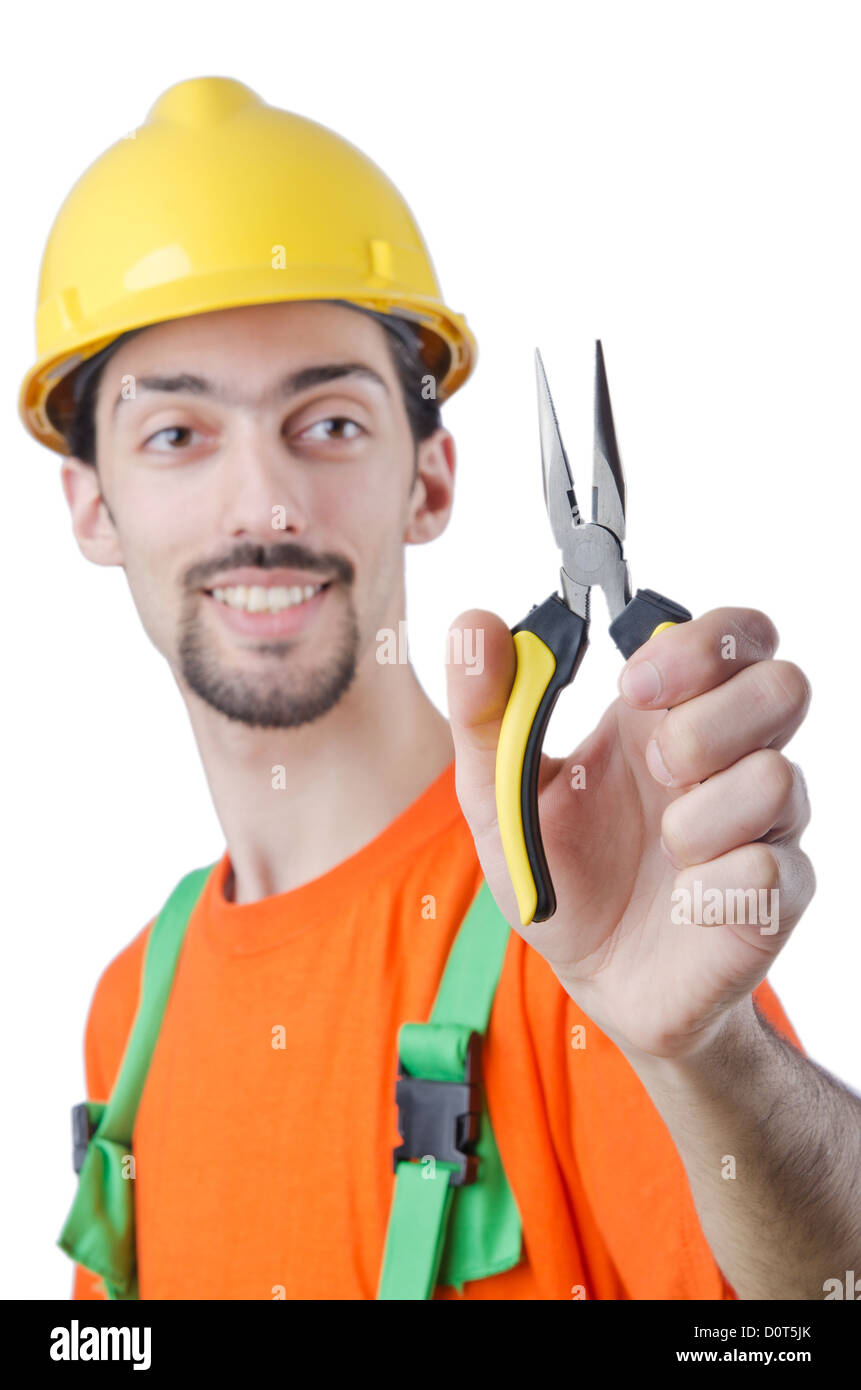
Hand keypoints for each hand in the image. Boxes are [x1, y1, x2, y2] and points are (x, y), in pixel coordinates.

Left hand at [445, 606, 814, 1061]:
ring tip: (662, 845)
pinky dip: (711, 887)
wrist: (594, 981)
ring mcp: (762, 825)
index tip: (632, 685)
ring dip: (699, 816)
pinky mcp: (776, 894)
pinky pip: (771, 869)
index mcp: (668, 715)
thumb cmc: (561, 876)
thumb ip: (484, 710)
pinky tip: (683, 901)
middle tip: (654, 764)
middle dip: (710, 720)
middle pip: (784, 685)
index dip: (700, 643)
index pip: (736, 635)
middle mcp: (730, 759)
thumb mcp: (499, 795)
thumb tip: (473, 625)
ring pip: (779, 778)